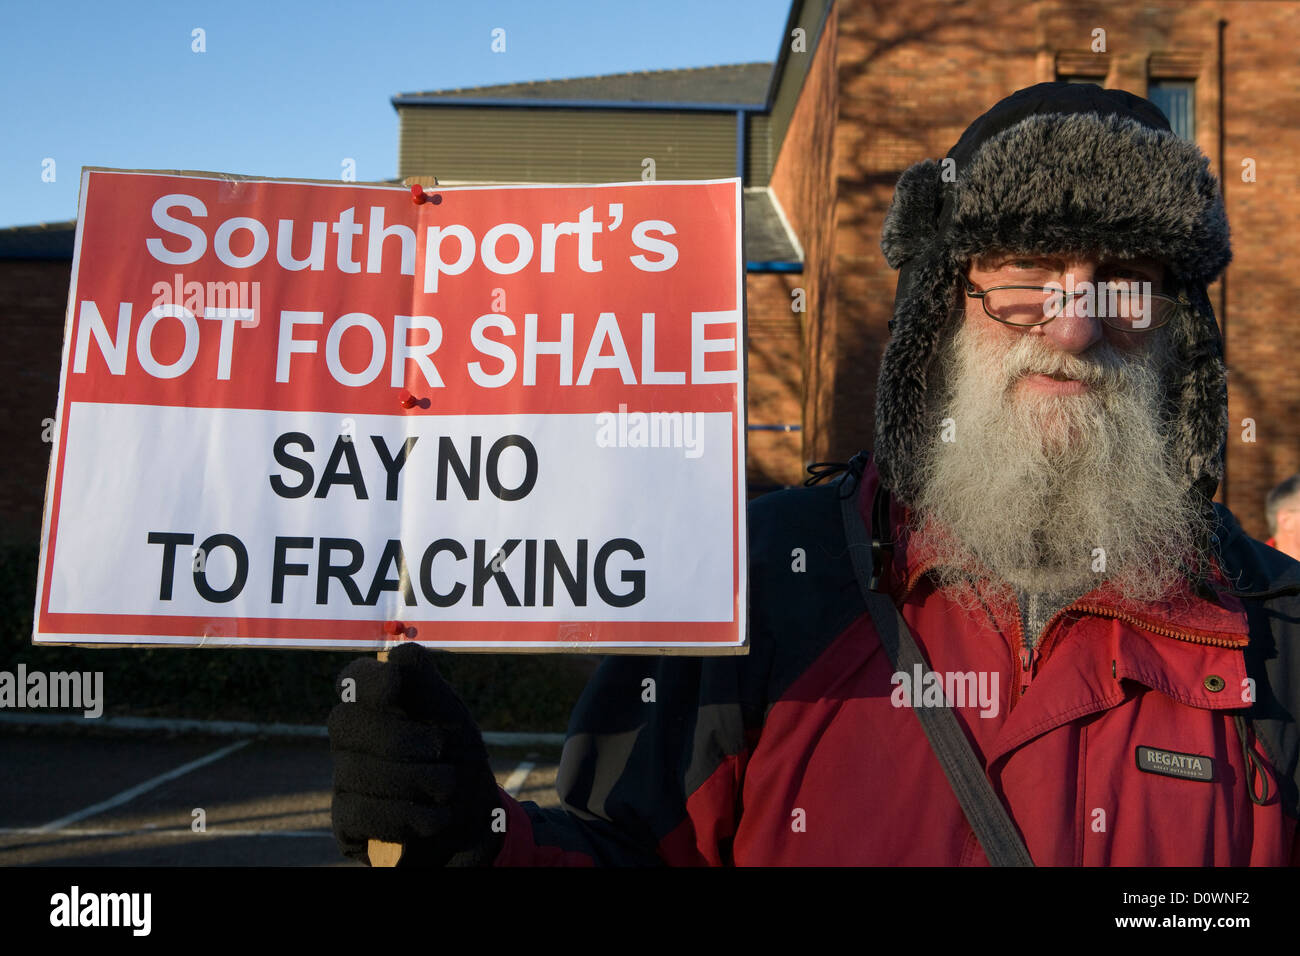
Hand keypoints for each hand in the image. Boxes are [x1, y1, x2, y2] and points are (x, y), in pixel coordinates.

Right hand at [329, 642, 503, 865]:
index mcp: (376, 704)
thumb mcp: (449, 715)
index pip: (353, 679)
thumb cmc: (458, 759)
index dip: (369, 681)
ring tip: (446, 788)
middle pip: (345, 723)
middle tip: (441, 751)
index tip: (396, 687)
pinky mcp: (347, 822)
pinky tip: (433, 817)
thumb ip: (423, 681)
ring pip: (356, 771)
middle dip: (399, 739)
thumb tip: (394, 653)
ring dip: (415, 781)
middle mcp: (351, 738)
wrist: (474, 821)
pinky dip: (407, 815)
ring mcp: (344, 778)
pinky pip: (360, 813)